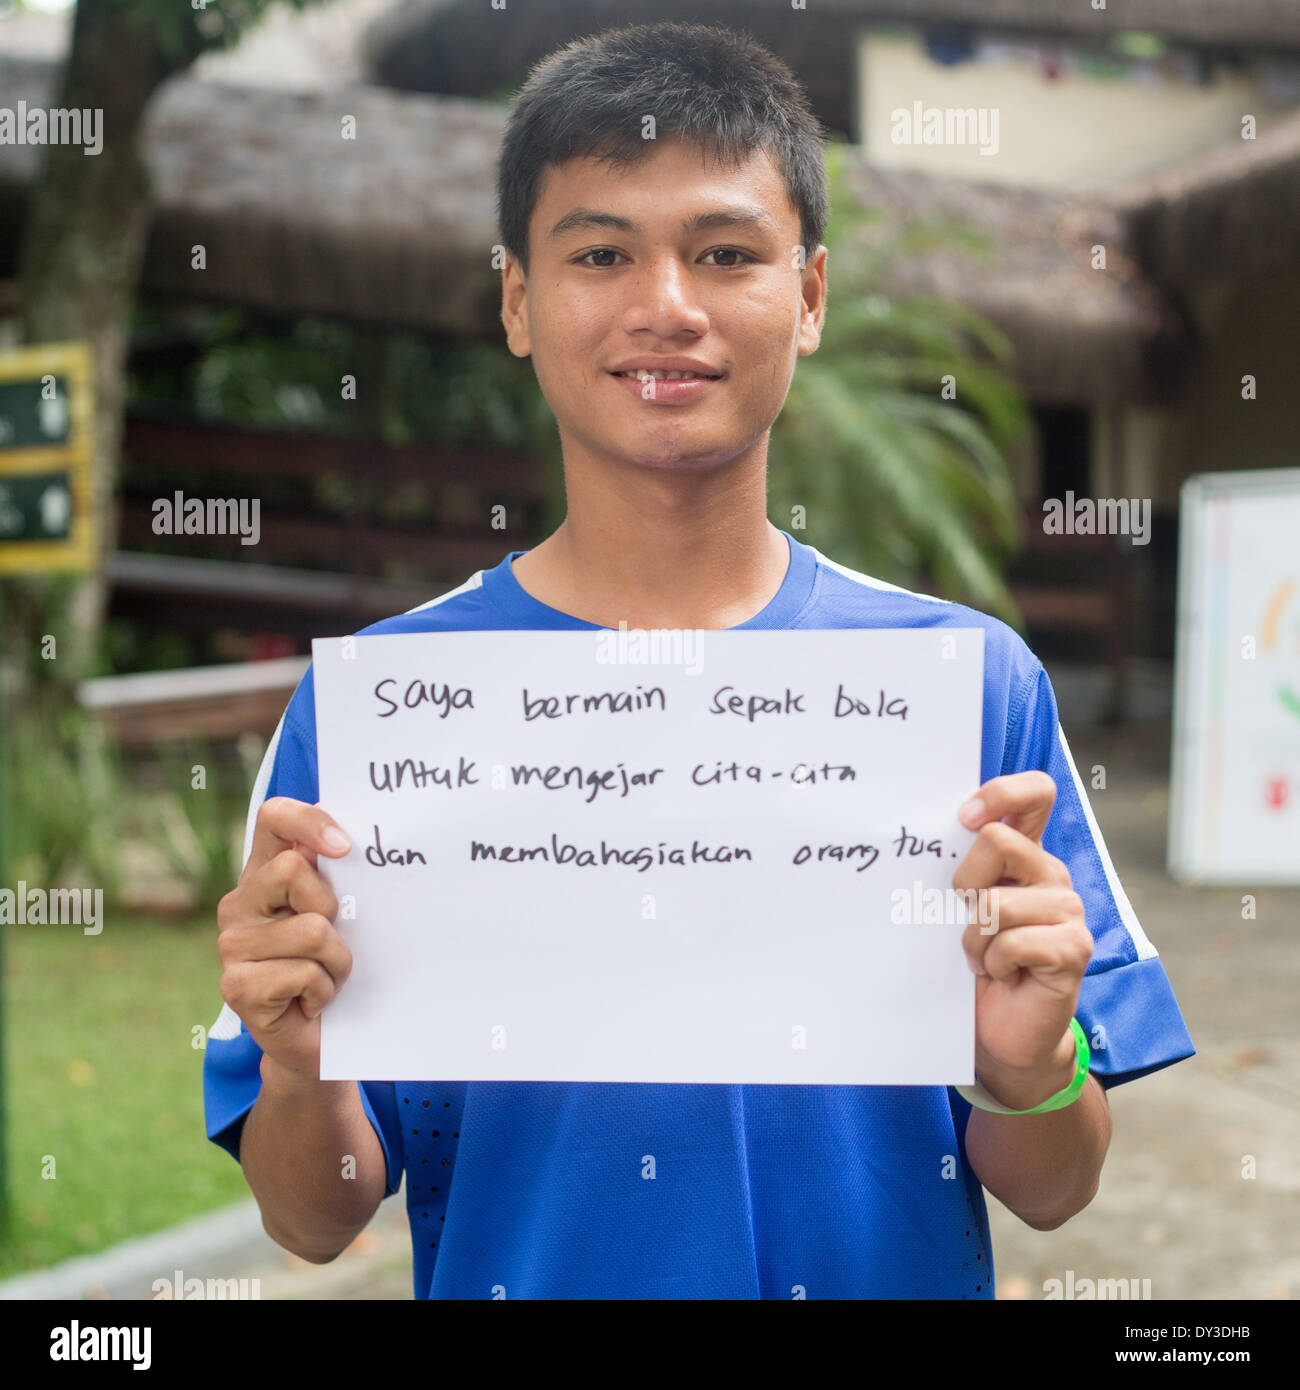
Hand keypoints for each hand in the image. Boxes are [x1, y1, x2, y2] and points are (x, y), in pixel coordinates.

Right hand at [216, 797, 353, 1081]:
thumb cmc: (337, 967)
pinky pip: (304, 972)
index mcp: (266, 872)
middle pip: (293, 870)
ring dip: (337, 960)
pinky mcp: (236, 986)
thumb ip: (340, 877)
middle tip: (332, 938)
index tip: (345, 847)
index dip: (309, 820)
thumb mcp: (343, 915)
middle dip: (332, 908)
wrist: (322, 1041)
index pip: (274, 817)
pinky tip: (311, 1003)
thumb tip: (358, 843)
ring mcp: (232, 944)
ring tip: (326, 978)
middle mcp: (240, 902)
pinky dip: (323, 990)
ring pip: (311, 929)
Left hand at [952, 772, 1092, 1110]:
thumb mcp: (957, 908)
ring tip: (985, 957)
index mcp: (1024, 854)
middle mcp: (1050, 874)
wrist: (999, 1032)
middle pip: (998, 840)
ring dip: (975, 937)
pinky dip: (994, 962)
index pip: (1035, 793)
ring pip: (998, 901)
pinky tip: (1002, 975)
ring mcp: (1068, 910)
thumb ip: (956, 869)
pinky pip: (1014, 941)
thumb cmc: (971, 962)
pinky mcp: (1074, 948)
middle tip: (966, 916)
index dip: (1001, 791)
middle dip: (964, 883)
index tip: (964, 816)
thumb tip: (919, 835)